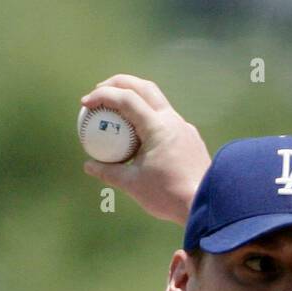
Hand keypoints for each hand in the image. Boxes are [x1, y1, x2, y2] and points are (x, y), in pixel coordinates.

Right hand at [78, 75, 210, 225]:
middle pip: (144, 87)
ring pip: (157, 101)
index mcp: (158, 126)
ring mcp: (184, 128)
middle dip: (119, 84)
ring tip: (117, 111)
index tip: (86, 104)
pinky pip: (166, 119)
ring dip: (135, 98)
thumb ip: (109, 172)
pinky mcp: (190, 138)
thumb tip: (89, 166)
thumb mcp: (133, 185)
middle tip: (100, 92)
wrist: (206, 206)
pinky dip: (148, 116)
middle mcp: (173, 120)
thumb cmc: (169, 196)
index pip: (127, 98)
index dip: (103, 96)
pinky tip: (140, 133)